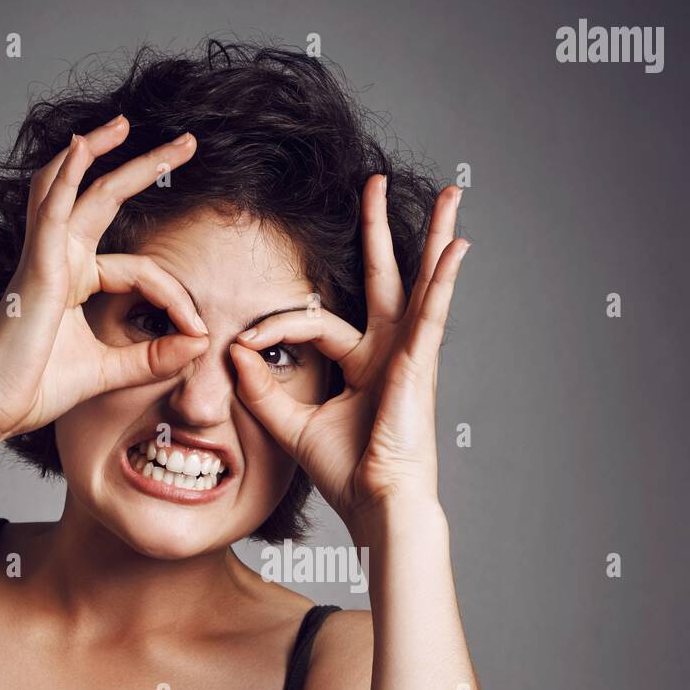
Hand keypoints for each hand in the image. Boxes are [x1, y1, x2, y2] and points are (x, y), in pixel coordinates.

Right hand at [0, 118, 210, 441]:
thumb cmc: (38, 389)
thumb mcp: (110, 371)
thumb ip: (153, 358)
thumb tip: (199, 343)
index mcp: (74, 278)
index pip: (141, 269)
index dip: (177, 298)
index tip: (200, 333)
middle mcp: (58, 258)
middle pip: (105, 197)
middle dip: (146, 166)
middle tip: (187, 142)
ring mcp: (44, 259)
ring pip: (74, 188)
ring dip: (100, 151)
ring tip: (128, 122)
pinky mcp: (37, 270)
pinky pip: (52, 212)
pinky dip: (68, 178)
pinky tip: (83, 148)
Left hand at [229, 176, 468, 528]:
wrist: (378, 504)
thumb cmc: (346, 473)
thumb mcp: (291, 426)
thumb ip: (261, 389)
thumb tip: (233, 349)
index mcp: (364, 365)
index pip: (313, 323)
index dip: (274, 328)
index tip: (243, 344)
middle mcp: (390, 352)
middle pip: (387, 279)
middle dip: (381, 232)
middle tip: (377, 184)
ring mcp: (410, 355)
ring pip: (422, 284)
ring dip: (434, 237)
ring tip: (454, 196)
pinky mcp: (420, 365)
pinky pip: (433, 314)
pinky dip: (445, 280)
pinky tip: (457, 247)